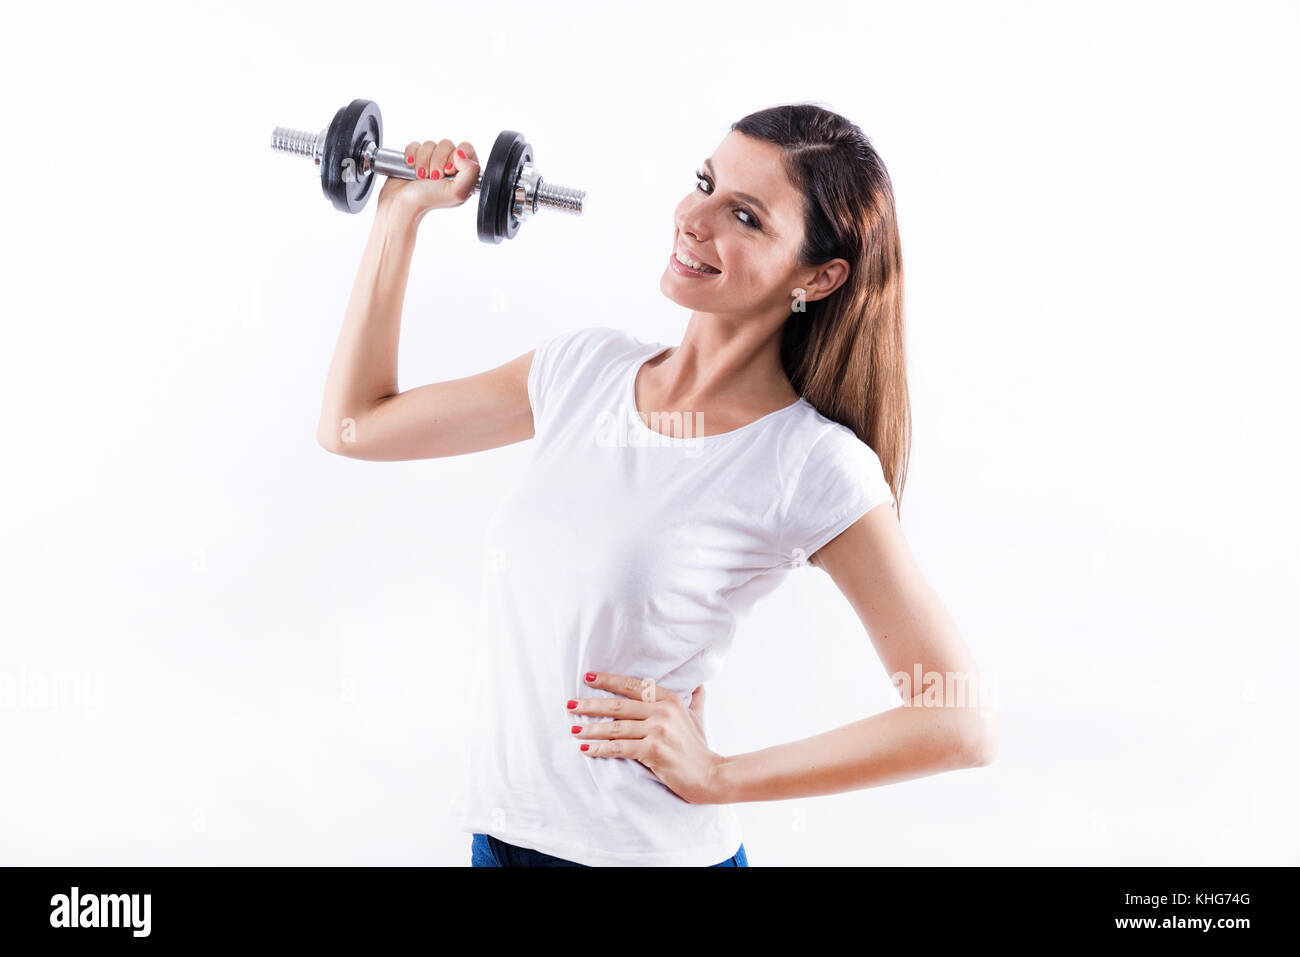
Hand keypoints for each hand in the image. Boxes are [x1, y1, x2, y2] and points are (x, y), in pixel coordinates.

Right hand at [376, 138, 479, 221]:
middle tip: (434, 177)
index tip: (449, 171)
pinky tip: (411, 167)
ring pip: (430, 144)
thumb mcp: (458, 192)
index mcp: (463, 173)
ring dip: (424, 161)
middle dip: (438, 161)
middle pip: (447, 144)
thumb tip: (461, 153)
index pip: (466, 149)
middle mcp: (448, 165)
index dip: (457, 157)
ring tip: (421, 176)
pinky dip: (412, 156)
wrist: (402, 202)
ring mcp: (432, 159)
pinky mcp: (416, 156)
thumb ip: (470, 172)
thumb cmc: (430, 200)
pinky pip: (416, 145)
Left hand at [567, 672, 725, 804]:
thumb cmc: (699, 747)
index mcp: (670, 699)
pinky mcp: (654, 750)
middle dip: (591, 704)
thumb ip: (695, 699)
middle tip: (570, 704)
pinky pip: (620, 748)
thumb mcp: (697, 717)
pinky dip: (601, 748)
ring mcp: (659, 730)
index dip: (609, 681)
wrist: (710, 775)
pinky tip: (585, 749)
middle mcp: (663, 711)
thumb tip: (699, 684)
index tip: (588, 678)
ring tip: (573, 729)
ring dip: (591, 728)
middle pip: (619, 705)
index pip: (633, 685)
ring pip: (616, 727)